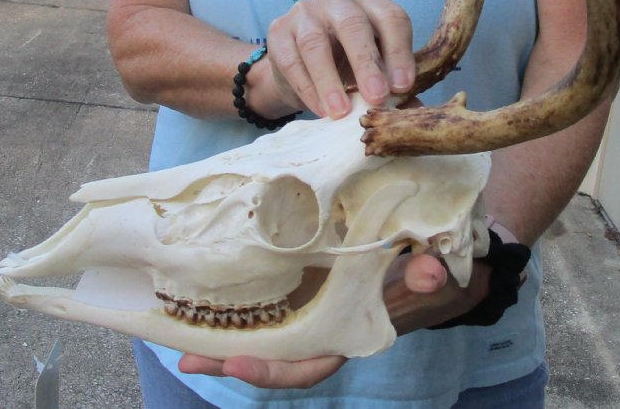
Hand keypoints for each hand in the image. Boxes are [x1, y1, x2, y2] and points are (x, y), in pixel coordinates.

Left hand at [177, 253, 489, 388]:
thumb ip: (432, 275)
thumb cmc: (434, 264)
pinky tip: (211, 288)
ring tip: (181, 334)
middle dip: (233, 360)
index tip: (240, 364)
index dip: (278, 370)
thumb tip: (428, 274)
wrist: (435, 248)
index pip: (313, 362)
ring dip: (227, 332)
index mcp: (353, 328)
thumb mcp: (437, 270)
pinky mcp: (307, 276)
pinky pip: (271, 293)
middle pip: (276, 353)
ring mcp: (314, 301)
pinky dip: (242, 294)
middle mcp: (326, 321)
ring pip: (267, 327)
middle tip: (187, 358)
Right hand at [266, 0, 415, 118]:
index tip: (403, 87)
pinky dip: (306, 88)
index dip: (399, 52)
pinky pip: (291, 60)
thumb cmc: (347, 62)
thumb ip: (393, 86)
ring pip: (315, 43)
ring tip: (341, 112)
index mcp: (371, 2)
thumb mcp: (375, 68)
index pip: (391, 18)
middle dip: (366, 63)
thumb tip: (414, 111)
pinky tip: (320, 109)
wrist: (301, 65)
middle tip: (376, 98)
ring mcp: (305, 11)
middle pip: (353, 25)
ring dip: (329, 80)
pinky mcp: (278, 30)